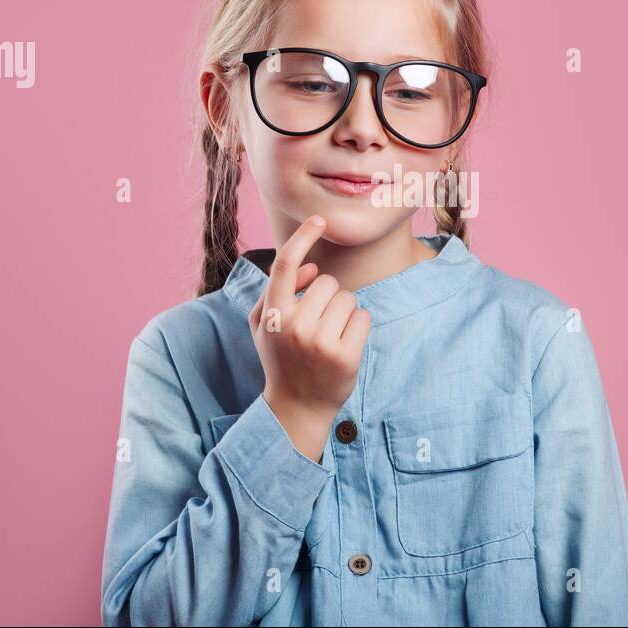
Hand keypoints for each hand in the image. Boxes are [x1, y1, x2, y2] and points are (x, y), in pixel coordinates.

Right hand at [248, 215, 372, 459]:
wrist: (296, 408)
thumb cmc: (281, 359)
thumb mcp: (264, 326)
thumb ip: (279, 291)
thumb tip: (313, 267)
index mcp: (272, 314)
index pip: (286, 264)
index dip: (302, 237)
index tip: (319, 219)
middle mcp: (294, 325)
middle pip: (328, 282)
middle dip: (329, 297)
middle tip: (319, 325)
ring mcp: (320, 342)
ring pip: (348, 299)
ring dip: (344, 313)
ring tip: (330, 338)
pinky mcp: (345, 355)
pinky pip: (363, 318)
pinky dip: (358, 328)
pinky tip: (344, 347)